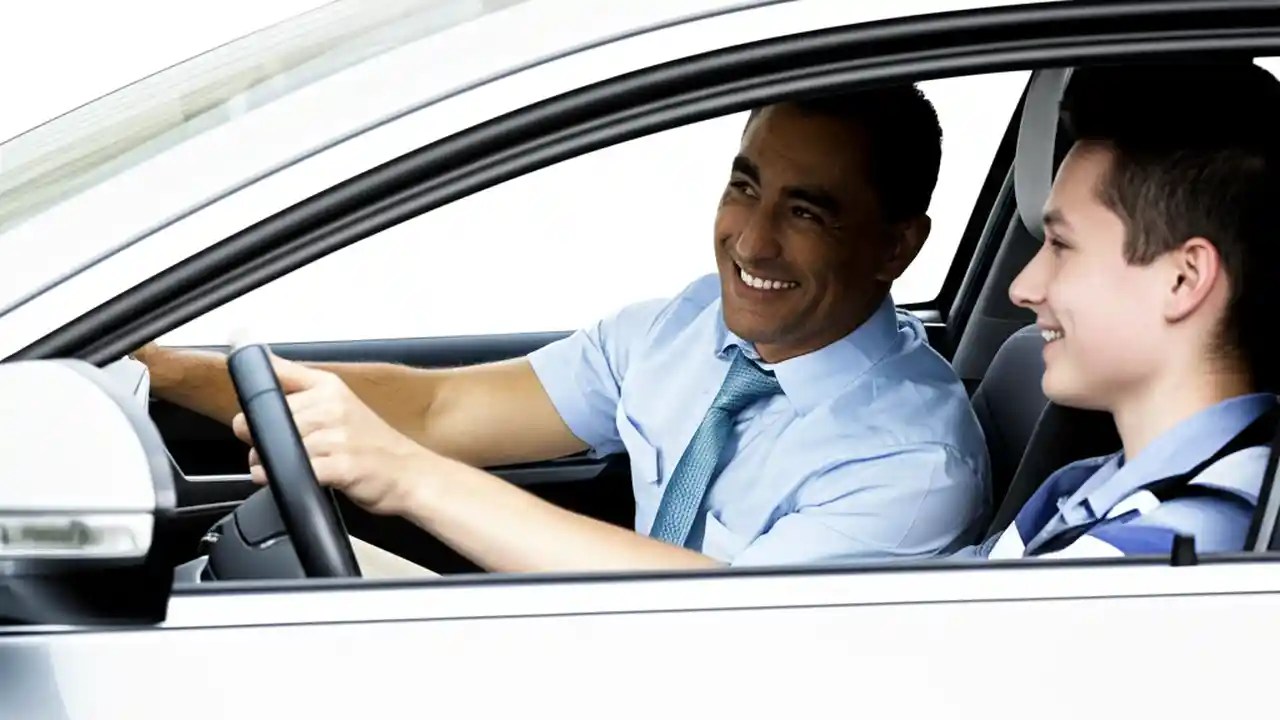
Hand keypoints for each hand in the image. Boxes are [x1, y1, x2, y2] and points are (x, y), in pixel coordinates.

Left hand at [231, 353, 430, 516]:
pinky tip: (280, 480)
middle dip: (258, 439)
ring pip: (279, 446)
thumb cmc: (374, 444)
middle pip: (269, 419)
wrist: (412, 474)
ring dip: (266, 462)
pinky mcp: (341, 465)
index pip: (275, 378)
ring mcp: (339, 436)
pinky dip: (279, 478)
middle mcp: (333, 407)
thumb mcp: (340, 402)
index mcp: (330, 387)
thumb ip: (300, 384)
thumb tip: (260, 359)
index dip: (255, 398)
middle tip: (266, 452)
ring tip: (274, 468)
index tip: (252, 413)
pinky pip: (295, 469)